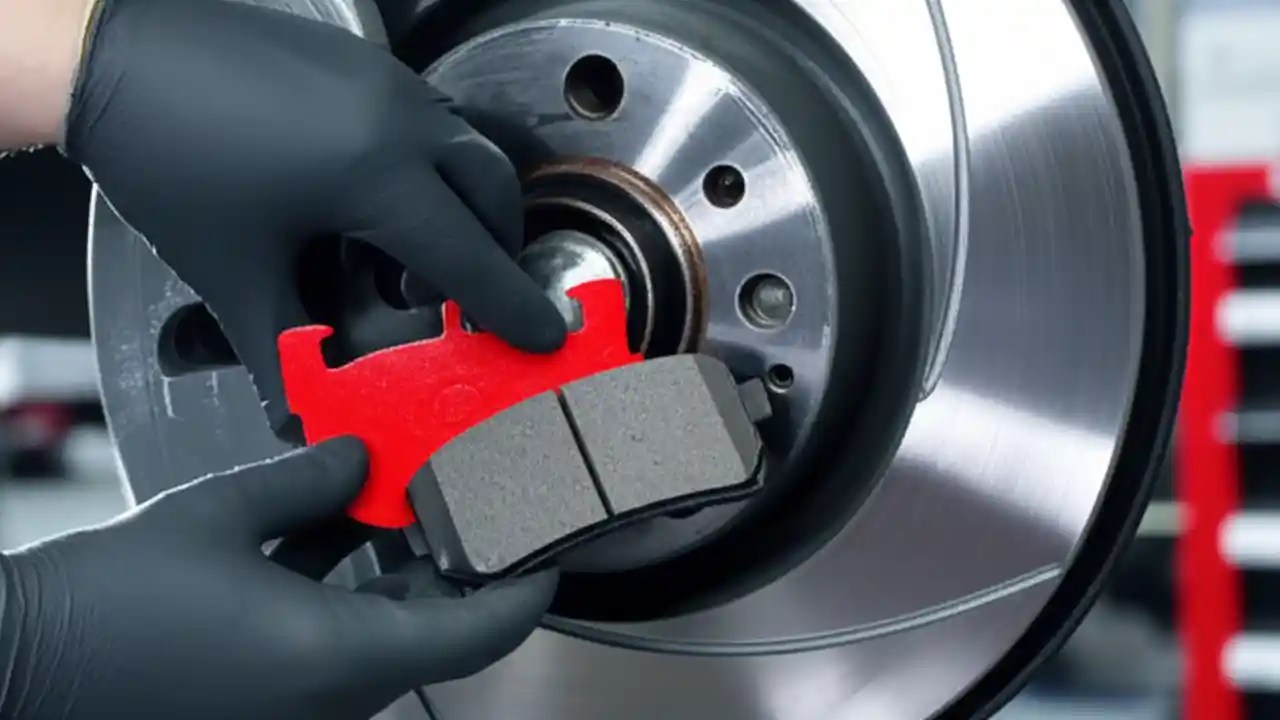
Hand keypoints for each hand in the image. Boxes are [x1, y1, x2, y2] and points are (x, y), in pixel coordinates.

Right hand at [0, 437, 556, 719]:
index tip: (554, 552)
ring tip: (421, 501)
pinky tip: (343, 526)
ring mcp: (301, 701)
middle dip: (469, 569)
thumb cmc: (107, 606)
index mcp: (337, 657)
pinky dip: (356, 592)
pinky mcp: (269, 694)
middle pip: (440, 634)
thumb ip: (308, 480)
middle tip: (488, 504)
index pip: (478, 635)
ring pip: (391, 635)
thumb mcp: (218, 515)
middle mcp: (332, 694)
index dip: (528, 592)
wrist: (20, 664)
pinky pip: (340, 642)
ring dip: (411, 576)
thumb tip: (358, 455)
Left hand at [63, 0, 566, 432]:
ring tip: (418, 248)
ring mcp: (385, 82)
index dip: (512, 305)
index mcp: (376, 174)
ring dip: (466, 204)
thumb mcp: (231, 269)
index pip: (468, 256)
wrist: (113, 57)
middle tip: (471, 295)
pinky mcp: (363, 63)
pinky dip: (430, 164)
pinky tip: (377, 193)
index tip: (545, 333)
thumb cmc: (164, 150)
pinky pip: (429, 117)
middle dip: (497, 248)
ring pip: (467, 147)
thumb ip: (280, 352)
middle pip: (494, 192)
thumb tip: (298, 412)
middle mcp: (398, 119)